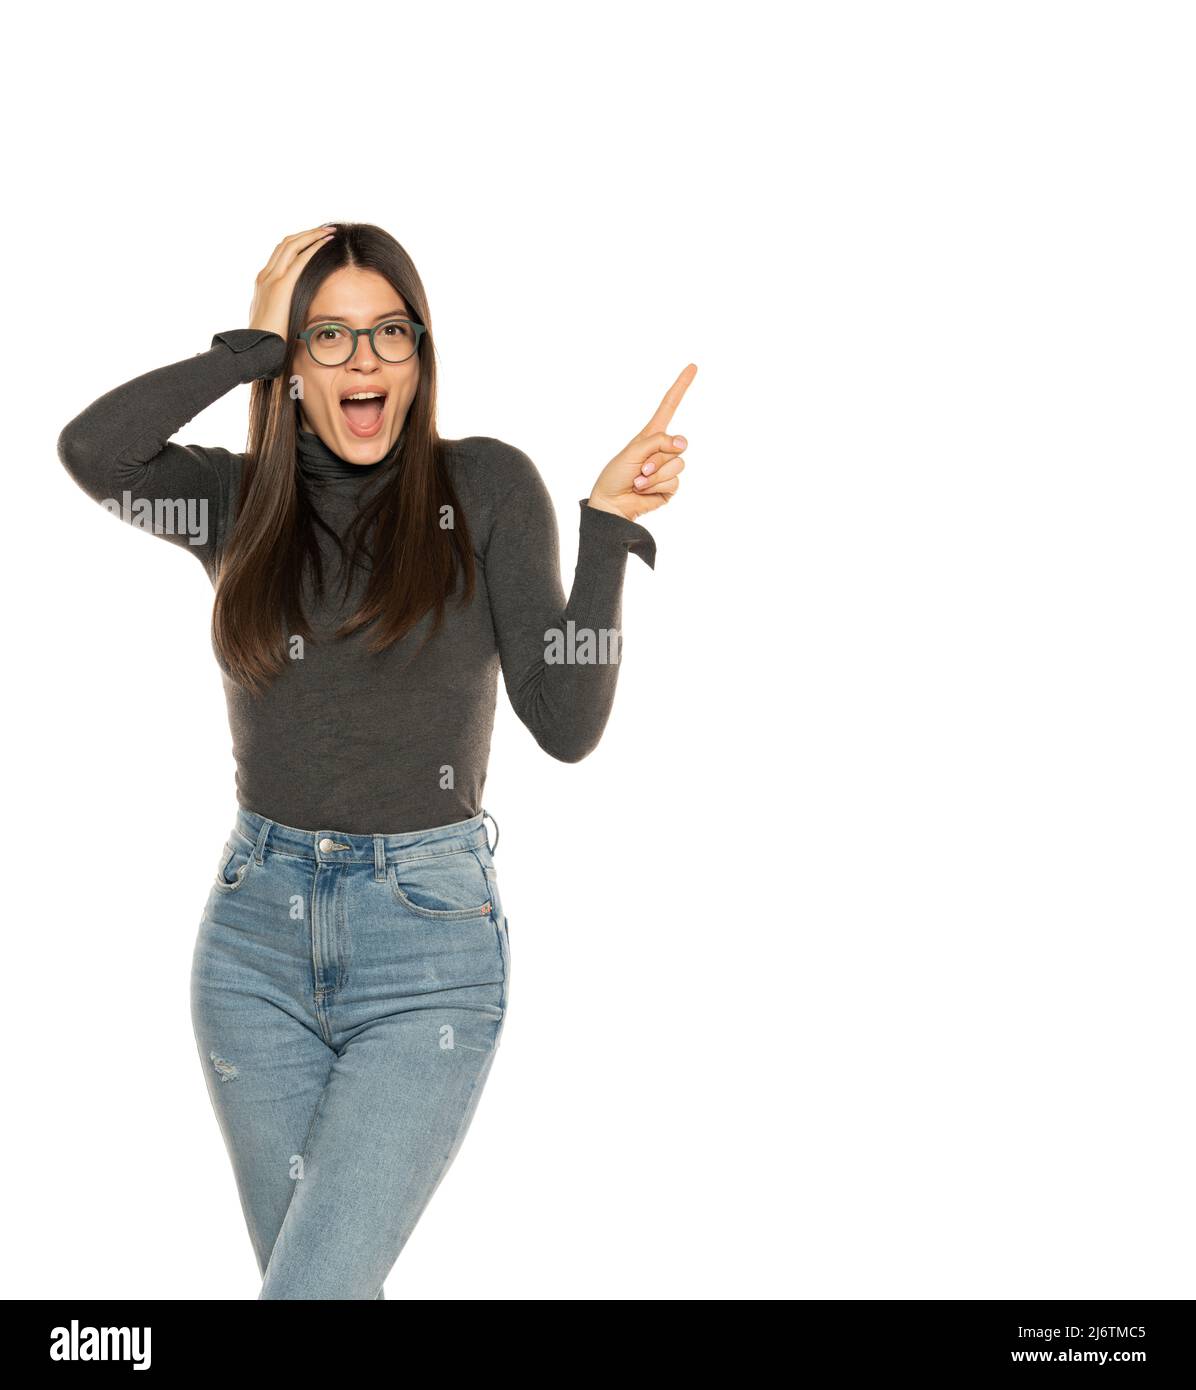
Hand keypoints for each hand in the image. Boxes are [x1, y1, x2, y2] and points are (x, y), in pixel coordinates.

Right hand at [247, 225, 338, 339]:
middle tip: (325, 230)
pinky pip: (299, 260)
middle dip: (306, 234)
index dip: (298, 244)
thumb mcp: (273, 322)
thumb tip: (292, 316)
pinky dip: (313, 248)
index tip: (314, 240)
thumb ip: (281, 312)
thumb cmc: (266, 342)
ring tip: (329, 231)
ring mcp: (271, 279)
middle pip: (286, 244)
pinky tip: (326, 242)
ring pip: (291, 246)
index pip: (281, 254)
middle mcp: (265, 276)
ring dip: (311, 236)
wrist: (254, 349)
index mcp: (263, 283)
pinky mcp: (280, 287)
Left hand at [587, 363, 696, 521]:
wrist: (612, 504)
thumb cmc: (615, 475)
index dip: (681, 387)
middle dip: (656, 459)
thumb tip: (682, 443)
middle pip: (676, 444)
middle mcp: (662, 448)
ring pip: (677, 464)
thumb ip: (658, 442)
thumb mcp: (633, 452)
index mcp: (651, 434)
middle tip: (639, 469)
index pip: (669, 406)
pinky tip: (644, 490)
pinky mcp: (670, 485)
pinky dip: (657, 486)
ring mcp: (668, 467)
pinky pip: (674, 481)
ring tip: (639, 481)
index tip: (692, 367)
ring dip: (655, 475)